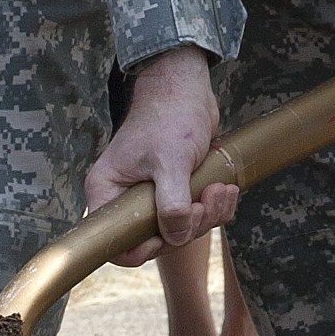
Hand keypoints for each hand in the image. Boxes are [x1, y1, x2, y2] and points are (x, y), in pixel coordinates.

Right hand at [84, 46, 241, 253]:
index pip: (116, 244)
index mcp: (108, 191)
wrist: (186, 87)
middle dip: (187, 226)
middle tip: (206, 201)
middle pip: (154, 240)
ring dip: (207, 215)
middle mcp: (124, 197)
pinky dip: (215, 206)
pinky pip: (195, 214)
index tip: (173, 232)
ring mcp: (150, 195)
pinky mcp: (175, 189)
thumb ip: (171, 204)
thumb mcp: (170, 161)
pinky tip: (226, 188)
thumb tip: (175, 238)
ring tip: (220, 189)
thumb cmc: (170, 115)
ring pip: (180, 229)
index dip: (145, 248)